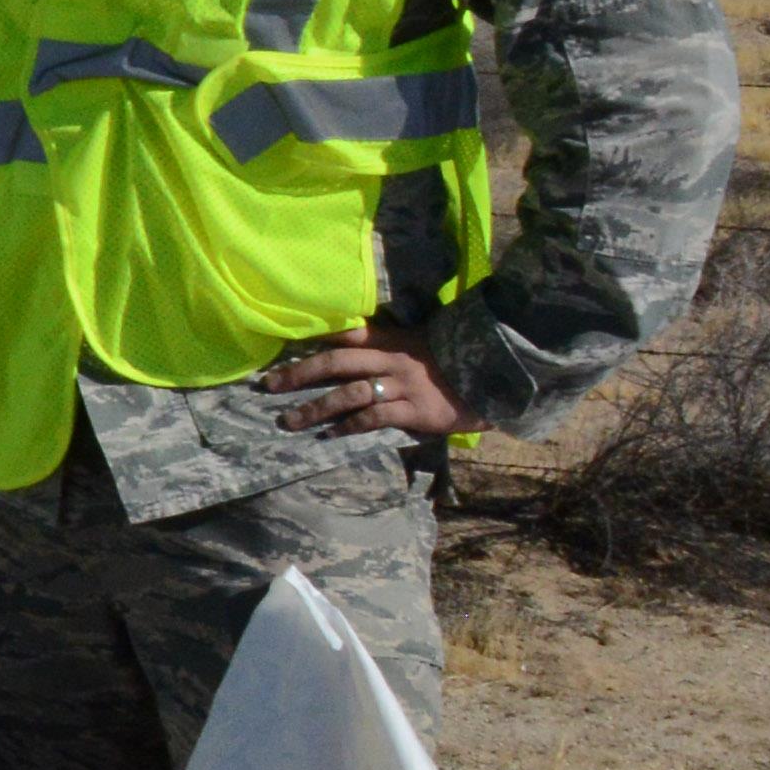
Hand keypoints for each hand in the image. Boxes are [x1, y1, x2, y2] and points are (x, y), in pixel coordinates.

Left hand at [260, 320, 459, 447]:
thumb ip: (391, 346)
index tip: (283, 344)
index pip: (348, 333)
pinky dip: (348, 427)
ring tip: (288, 420)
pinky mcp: (415, 411)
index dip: (315, 337)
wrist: (501, 376)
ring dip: (315, 408)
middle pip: (337, 362)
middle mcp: (393, 359)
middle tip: (268, 385)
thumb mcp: (424, 343)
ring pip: (349, 393)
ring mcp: (404, 385)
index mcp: (394, 340)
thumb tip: (353, 345)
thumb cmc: (457, 362)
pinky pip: (374, 417)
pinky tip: (328, 435)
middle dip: (299, 373)